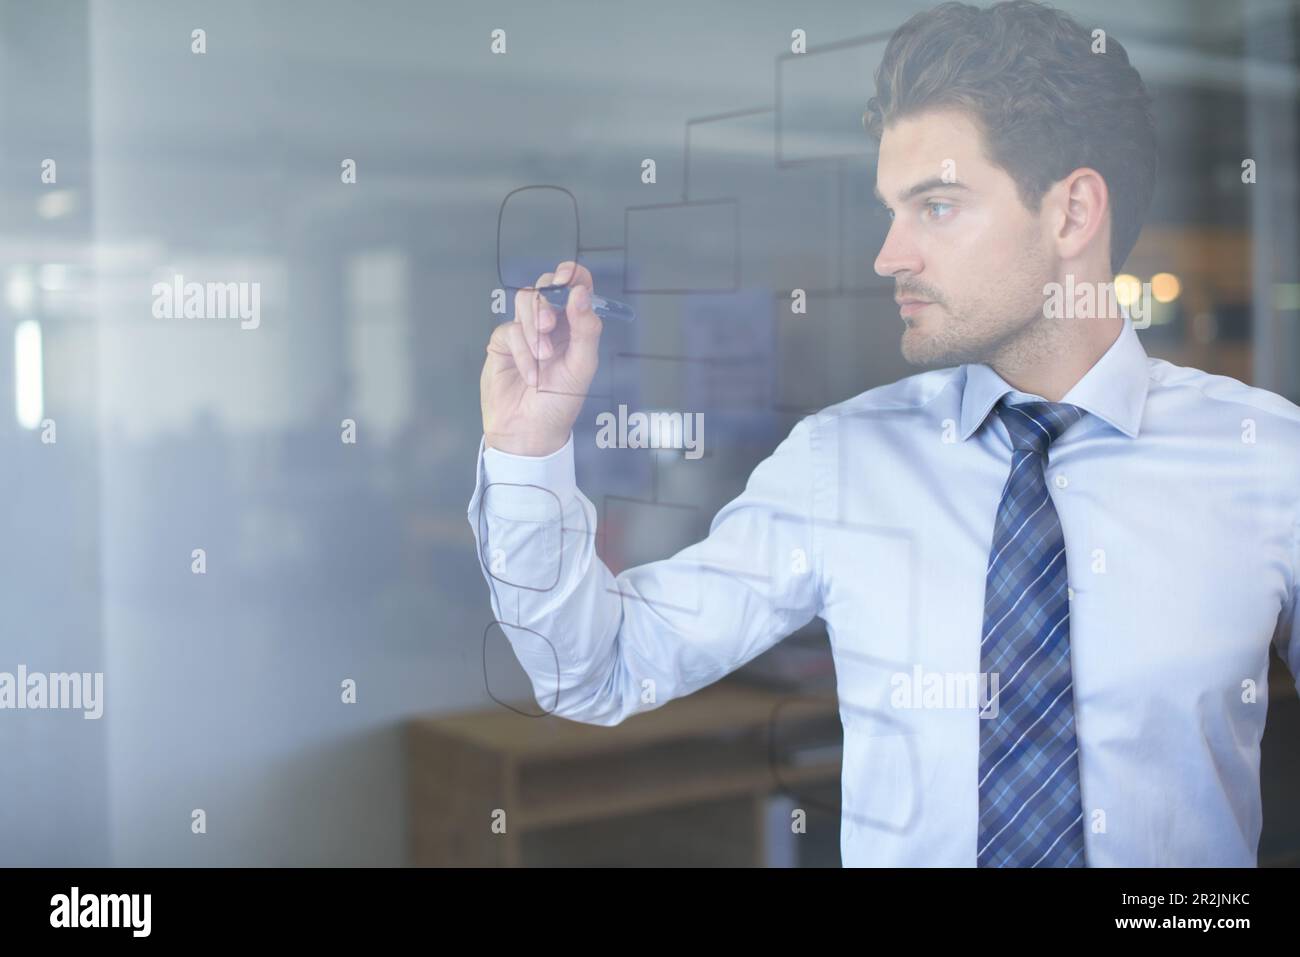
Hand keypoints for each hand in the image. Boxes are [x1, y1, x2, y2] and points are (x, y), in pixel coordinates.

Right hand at [481, 261, 603, 456]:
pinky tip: (531, 375)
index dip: (572, 275)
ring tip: (543, 358)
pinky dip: (522, 352)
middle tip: (551, 323)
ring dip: (535, 328)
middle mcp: (550, 324)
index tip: (569, 275)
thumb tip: (580, 293)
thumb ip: (586, 329)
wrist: (530, 431)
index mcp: (574, 326)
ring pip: (525, 302)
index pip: (574, 288)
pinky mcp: (503, 342)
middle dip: (548, 300)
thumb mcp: (582, 366)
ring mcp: (524, 332)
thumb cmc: (560, 403)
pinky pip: (510, 330)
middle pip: (545, 287)